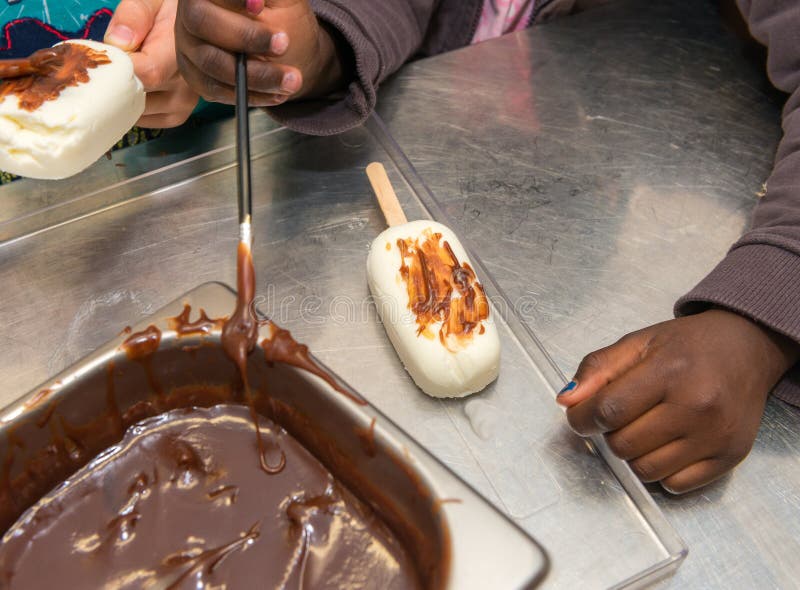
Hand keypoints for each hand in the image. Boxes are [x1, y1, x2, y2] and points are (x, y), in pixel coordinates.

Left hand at [106, 0, 199, 127]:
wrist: (193, 31)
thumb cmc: (167, 14)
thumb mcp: (151, 1)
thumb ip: (134, 14)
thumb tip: (119, 41)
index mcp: (180, 54)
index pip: (147, 74)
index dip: (116, 71)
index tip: (97, 61)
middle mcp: (187, 84)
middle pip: (137, 96)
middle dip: (113, 83)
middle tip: (101, 66)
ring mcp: (184, 103)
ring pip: (137, 111)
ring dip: (120, 97)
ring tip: (120, 74)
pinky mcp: (178, 116)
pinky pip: (144, 121)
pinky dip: (130, 108)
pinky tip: (130, 89)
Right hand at [175, 0, 344, 106]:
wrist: (283, 48)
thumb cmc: (279, 14)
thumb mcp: (278, 0)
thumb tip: (255, 1)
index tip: (260, 6)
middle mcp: (189, 15)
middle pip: (201, 22)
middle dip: (245, 36)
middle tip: (283, 44)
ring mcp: (189, 48)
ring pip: (212, 65)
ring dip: (256, 76)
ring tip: (291, 79)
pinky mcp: (197, 78)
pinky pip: (217, 91)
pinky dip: (250, 95)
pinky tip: (277, 94)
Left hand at [557, 309, 799, 492]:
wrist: (748, 348)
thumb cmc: (689, 345)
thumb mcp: (639, 343)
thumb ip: (598, 369)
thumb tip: (567, 400)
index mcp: (668, 371)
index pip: (608, 411)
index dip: (582, 418)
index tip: (580, 416)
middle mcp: (696, 406)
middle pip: (623, 445)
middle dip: (611, 433)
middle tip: (622, 416)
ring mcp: (714, 435)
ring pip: (645, 470)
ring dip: (634, 453)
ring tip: (646, 428)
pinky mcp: (730, 457)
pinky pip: (675, 485)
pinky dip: (662, 470)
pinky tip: (667, 444)